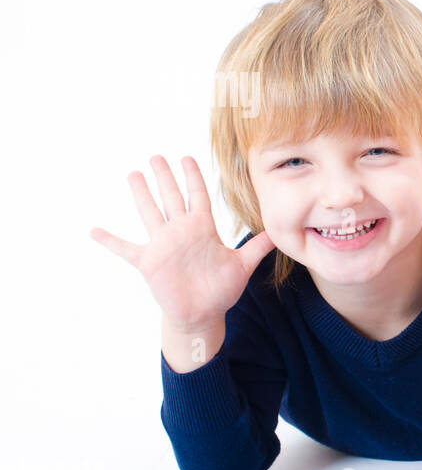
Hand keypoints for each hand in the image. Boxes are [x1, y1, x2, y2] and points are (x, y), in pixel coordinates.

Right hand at [90, 155, 276, 329]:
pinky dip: (110, 241)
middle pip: (171, 197)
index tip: (186, 157)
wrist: (203, 314)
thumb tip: (280, 231)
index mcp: (202, 229)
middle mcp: (181, 231)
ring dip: (141, 194)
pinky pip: (125, 249)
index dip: (192, 176)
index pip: (197, 196)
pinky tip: (94, 231)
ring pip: (149, 213)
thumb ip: (259, 247)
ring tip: (133, 174)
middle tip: (155, 155)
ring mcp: (163, 245)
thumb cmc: (222, 289)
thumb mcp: (243, 265)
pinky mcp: (149, 262)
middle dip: (164, 176)